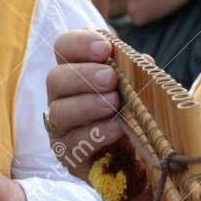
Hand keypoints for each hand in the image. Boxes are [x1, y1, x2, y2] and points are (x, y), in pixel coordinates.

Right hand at [44, 29, 123, 178]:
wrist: (135, 156)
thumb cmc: (132, 113)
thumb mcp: (138, 88)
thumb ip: (137, 73)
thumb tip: (144, 62)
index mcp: (75, 70)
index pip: (64, 47)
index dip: (80, 44)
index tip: (105, 48)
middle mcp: (60, 96)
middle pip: (55, 78)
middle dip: (84, 76)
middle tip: (111, 79)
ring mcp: (59, 126)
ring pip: (59, 111)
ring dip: (87, 104)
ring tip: (114, 103)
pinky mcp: (66, 153)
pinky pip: (72, 143)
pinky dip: (95, 133)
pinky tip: (115, 128)